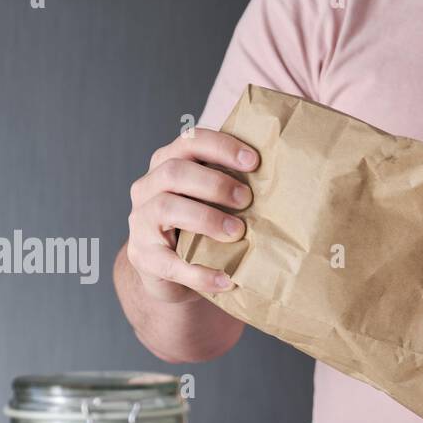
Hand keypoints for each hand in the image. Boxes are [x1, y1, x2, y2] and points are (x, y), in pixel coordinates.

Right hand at [126, 128, 259, 302]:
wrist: (171, 272)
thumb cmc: (200, 228)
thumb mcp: (211, 201)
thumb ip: (232, 186)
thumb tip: (282, 182)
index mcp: (167, 164)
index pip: (190, 142)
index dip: (221, 147)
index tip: (254, 161)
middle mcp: (148, 187)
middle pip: (175, 172)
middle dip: (215, 183)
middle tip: (247, 199)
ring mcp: (141, 222)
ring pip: (166, 208)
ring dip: (206, 219)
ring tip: (237, 233)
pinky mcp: (144, 257)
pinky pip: (171, 263)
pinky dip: (200, 273)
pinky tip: (226, 279)